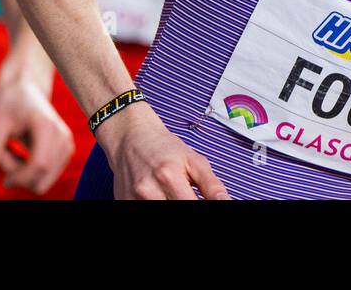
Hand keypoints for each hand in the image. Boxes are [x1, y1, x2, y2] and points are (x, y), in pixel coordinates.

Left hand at [0, 66, 73, 194]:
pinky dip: (30, 171)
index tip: (3, 180)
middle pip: (44, 175)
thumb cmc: (7, 102)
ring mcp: (66, 144)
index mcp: (47, 127)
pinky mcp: (64, 150)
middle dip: (21, 176)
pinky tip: (18, 154)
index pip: (40, 164)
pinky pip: (47, 174)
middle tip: (4, 158)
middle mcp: (63, 136)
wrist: (23, 87)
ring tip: (9, 152)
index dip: (20, 177)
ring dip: (24, 173)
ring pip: (46, 178)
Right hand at [96, 105, 230, 199]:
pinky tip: (162, 196)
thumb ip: (212, 185)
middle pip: (175, 211)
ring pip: (160, 213)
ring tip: (175, 194)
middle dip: (186, 205)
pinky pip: (143, 211)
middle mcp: (149, 191)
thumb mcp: (194, 160)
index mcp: (170, 176)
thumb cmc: (164, 147)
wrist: (130, 138)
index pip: (192, 206)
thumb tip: (226, 202)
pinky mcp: (124, 203)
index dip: (204, 207)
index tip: (208, 204)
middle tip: (189, 194)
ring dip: (172, 205)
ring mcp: (133, 200)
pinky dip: (158, 203)